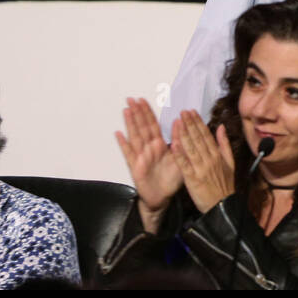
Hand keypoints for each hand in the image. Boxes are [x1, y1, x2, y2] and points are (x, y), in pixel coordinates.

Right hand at [115, 98, 183, 230]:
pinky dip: (123, 144)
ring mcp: (141, 157)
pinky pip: (129, 154)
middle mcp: (149, 149)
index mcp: (159, 145)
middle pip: (142, 127)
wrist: (163, 198)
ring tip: (126, 110)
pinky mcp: (136, 167)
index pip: (152, 125)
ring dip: (130, 124)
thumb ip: (178, 140)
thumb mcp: (180, 157)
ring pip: (135, 137)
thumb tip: (179, 121)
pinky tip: (118, 135)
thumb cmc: (170, 179)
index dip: (147, 113)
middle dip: (137, 113)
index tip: (142, 100)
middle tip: (131, 99)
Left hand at [170, 110, 235, 214]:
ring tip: (178, 121)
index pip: (206, 134)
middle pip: (198, 138)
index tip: (191, 112)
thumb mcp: (230, 163)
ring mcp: (200, 168)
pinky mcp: (192, 179)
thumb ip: (224, 143)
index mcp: (217, 154)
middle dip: (190, 123)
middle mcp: (209, 159)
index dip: (198, 122)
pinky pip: (185, 164)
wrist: (222, 207)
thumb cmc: (225, 186)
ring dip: (184, 133)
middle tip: (183, 111)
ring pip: (191, 148)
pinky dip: (180, 154)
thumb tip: (221, 127)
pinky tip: (174, 144)